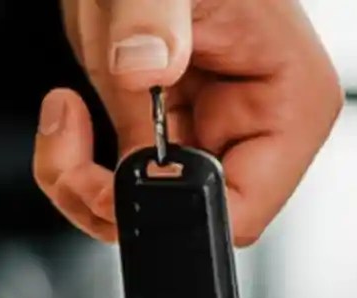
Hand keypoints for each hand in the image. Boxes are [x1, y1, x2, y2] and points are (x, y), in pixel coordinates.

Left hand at [35, 0, 342, 245]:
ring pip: (151, 206)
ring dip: (87, 179)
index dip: (175, 206)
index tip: (119, 174)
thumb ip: (153, 23)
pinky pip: (124, 177)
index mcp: (292, 101)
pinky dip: (78, 161)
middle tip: (74, 147)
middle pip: (193, 216)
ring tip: (65, 119)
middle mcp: (260, 125)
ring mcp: (213, 129)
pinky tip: (68, 114)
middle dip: (118, 196)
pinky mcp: (167, 126)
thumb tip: (144, 71)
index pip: (246, 209)